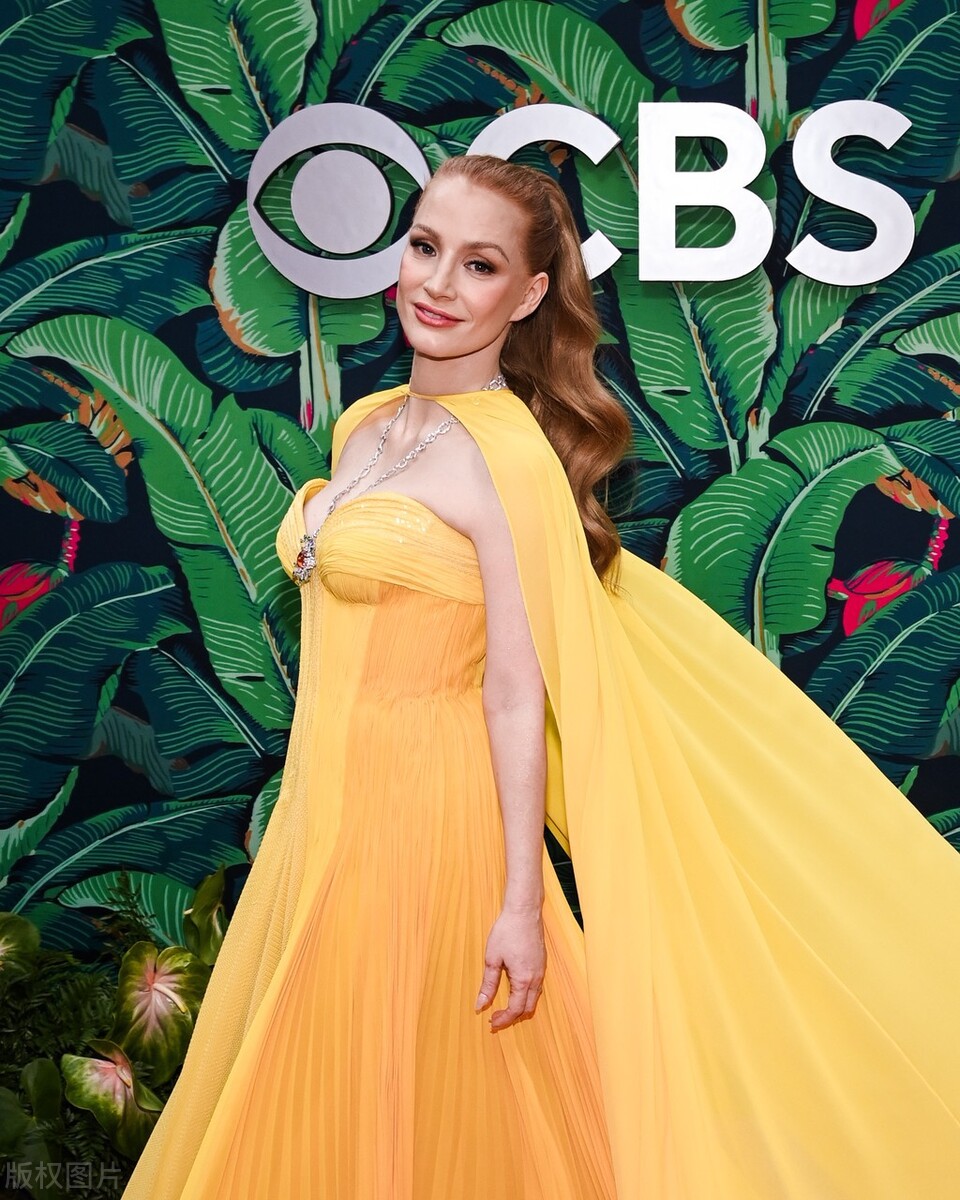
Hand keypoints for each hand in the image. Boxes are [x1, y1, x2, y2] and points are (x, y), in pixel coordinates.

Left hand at [474, 906, 545, 1031]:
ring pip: (534, 998)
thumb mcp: (492, 959)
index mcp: (524, 980)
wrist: (524, 911)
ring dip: (520, 1007)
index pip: (515, 1010)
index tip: (491, 1023)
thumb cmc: (507, 931)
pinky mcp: (542, 963)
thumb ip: (488, 984)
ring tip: (505, 1007)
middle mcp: (536, 978)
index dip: (504, 1020)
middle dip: (513, 1017)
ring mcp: (541, 971)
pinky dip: (527, 995)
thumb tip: (480, 1005)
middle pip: (528, 1008)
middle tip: (496, 1018)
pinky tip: (515, 990)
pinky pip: (537, 987)